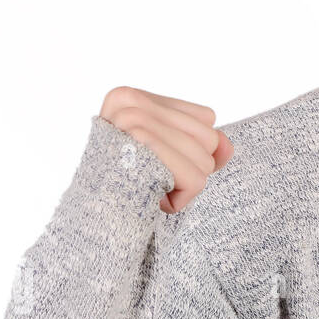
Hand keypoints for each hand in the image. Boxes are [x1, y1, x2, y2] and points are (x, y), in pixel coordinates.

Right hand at [99, 86, 232, 212]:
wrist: (90, 221)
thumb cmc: (127, 185)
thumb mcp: (166, 154)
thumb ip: (203, 143)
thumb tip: (227, 147)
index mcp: (129, 96)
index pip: (206, 118)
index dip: (191, 147)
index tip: (154, 159)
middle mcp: (129, 104)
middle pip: (209, 138)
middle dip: (190, 167)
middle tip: (153, 177)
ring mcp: (133, 124)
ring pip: (205, 161)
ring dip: (184, 186)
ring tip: (150, 187)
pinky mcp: (142, 151)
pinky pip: (196, 180)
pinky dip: (180, 200)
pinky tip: (152, 199)